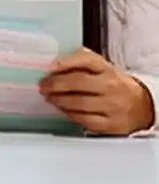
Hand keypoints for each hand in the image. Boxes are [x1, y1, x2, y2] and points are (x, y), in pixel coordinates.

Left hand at [38, 48, 155, 135]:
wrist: (140, 105)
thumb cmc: (111, 84)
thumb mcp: (100, 69)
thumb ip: (77, 63)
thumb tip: (49, 65)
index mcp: (106, 68)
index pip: (86, 59)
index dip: (66, 62)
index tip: (50, 66)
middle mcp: (111, 85)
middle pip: (78, 82)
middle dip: (55, 84)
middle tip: (43, 86)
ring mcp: (113, 106)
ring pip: (79, 103)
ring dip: (59, 100)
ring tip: (49, 97)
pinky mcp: (111, 124)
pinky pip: (84, 120)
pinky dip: (69, 114)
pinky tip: (63, 109)